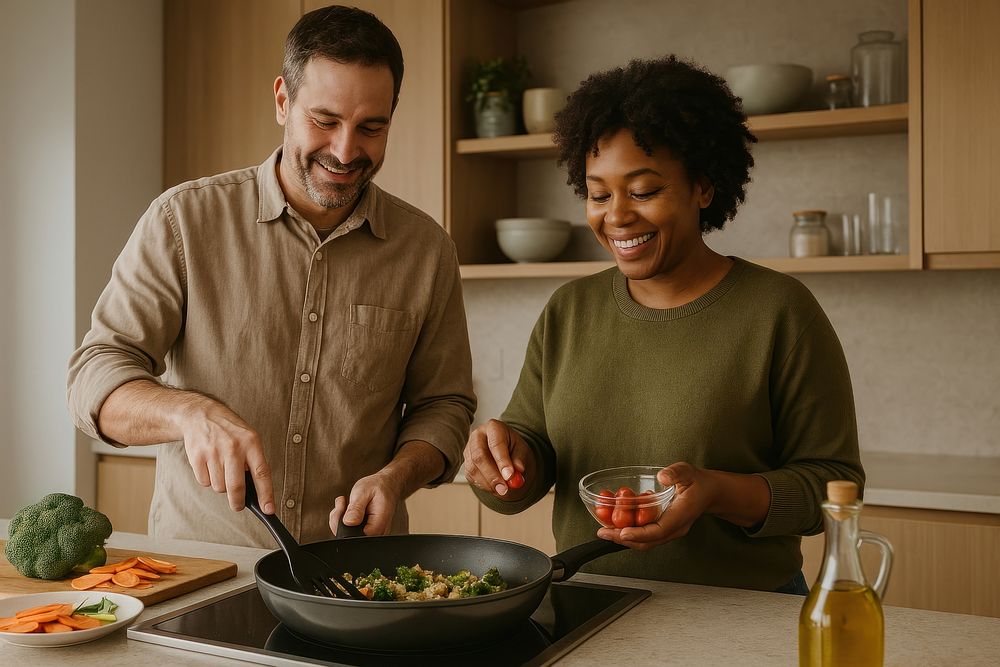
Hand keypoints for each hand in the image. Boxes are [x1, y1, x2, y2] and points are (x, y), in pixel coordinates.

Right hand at [177, 397, 273, 514]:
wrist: (200, 414)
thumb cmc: (229, 430)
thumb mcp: (248, 438)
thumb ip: (253, 461)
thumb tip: (255, 492)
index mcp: (251, 442)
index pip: (261, 473)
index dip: (266, 494)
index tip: (269, 510)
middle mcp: (233, 447)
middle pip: (236, 487)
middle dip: (237, 502)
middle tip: (238, 505)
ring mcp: (213, 452)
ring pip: (219, 487)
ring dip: (221, 485)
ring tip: (221, 469)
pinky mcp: (197, 456)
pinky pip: (204, 482)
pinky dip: (207, 479)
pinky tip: (209, 465)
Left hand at [328, 470, 402, 535]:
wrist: (387, 485)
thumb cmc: (378, 486)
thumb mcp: (363, 492)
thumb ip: (356, 508)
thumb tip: (348, 522)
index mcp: (380, 522)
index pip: (357, 536)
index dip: (344, 524)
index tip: (343, 507)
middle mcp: (379, 531)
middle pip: (351, 537)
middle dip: (340, 520)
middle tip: (343, 503)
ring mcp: (374, 532)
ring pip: (349, 534)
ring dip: (342, 519)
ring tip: (347, 504)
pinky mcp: (368, 531)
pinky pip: (352, 531)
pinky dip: (345, 520)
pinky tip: (349, 509)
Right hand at [462, 419, 530, 498]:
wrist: (505, 450)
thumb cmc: (513, 447)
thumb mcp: (521, 449)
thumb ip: (519, 458)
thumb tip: (518, 469)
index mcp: (493, 427)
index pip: (496, 444)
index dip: (502, 461)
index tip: (509, 476)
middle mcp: (477, 435)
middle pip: (479, 455)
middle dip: (492, 475)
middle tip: (504, 489)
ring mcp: (469, 449)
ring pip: (473, 468)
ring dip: (488, 483)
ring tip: (502, 489)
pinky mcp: (465, 462)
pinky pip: (471, 476)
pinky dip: (483, 485)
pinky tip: (494, 486)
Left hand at [596, 462, 712, 549]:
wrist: (708, 493)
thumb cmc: (698, 482)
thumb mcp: (687, 472)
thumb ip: (676, 473)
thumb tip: (662, 477)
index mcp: (681, 516)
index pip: (659, 530)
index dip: (639, 533)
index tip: (622, 532)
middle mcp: (674, 528)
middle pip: (647, 541)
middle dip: (624, 539)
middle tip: (603, 533)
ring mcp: (668, 531)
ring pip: (644, 541)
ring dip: (623, 537)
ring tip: (604, 530)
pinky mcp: (662, 529)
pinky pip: (644, 534)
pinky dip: (628, 532)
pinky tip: (614, 524)